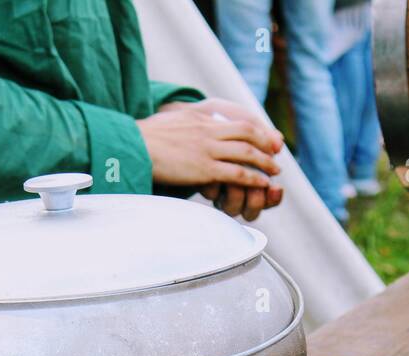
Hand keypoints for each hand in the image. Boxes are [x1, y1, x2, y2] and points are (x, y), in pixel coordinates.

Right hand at [156, 99, 283, 219]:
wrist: (133, 147)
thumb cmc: (144, 139)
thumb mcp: (170, 122)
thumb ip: (185, 124)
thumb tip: (185, 125)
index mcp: (201, 118)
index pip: (236, 121)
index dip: (256, 130)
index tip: (265, 138)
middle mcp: (208, 131)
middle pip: (248, 133)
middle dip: (266, 144)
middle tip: (276, 154)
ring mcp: (207, 149)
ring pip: (247, 153)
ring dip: (264, 162)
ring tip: (275, 172)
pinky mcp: (204, 169)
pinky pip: (236, 173)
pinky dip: (253, 178)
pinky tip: (262, 184)